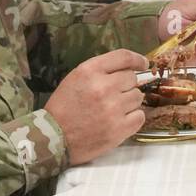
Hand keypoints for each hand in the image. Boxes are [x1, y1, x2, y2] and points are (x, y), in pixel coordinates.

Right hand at [44, 49, 147, 163]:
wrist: (52, 138)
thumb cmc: (64, 107)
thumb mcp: (76, 78)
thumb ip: (102, 70)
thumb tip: (131, 68)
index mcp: (90, 71)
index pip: (124, 57)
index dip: (138, 60)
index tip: (143, 64)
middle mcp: (104, 87)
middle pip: (133, 79)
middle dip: (126, 86)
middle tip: (113, 97)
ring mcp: (113, 108)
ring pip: (138, 97)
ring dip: (129, 103)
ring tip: (112, 110)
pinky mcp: (119, 128)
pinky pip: (140, 116)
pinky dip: (133, 118)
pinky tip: (119, 121)